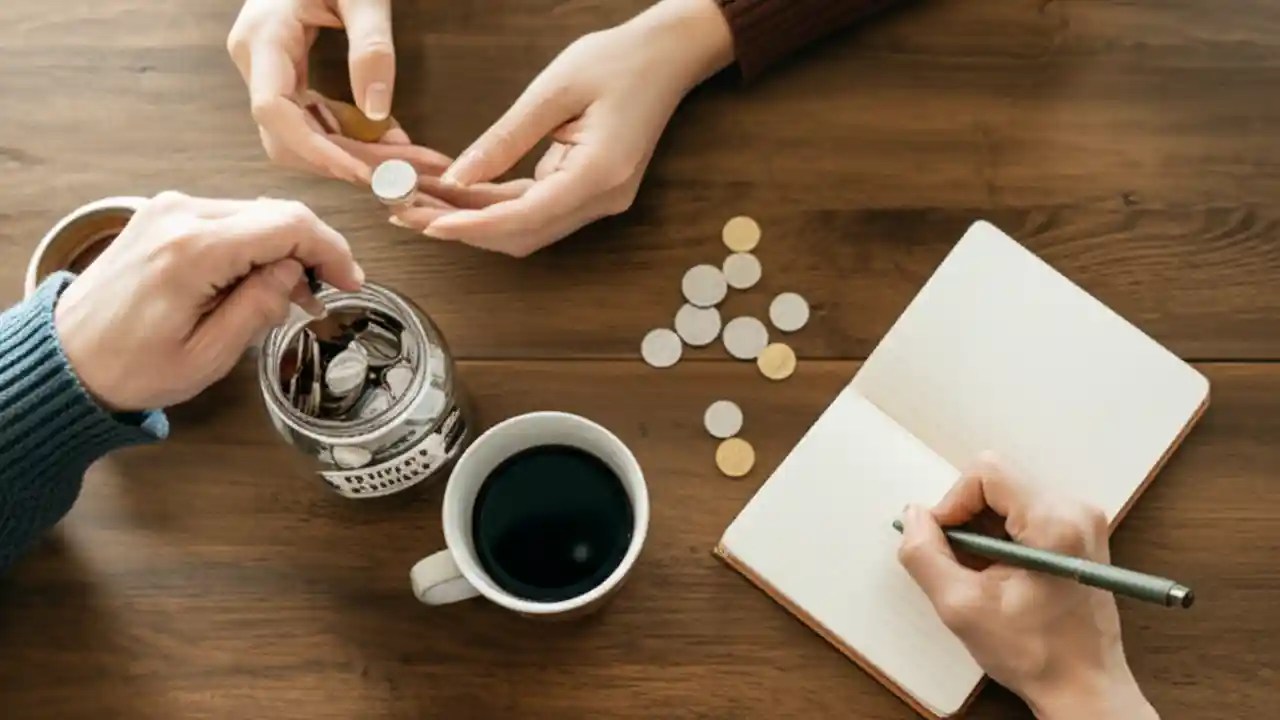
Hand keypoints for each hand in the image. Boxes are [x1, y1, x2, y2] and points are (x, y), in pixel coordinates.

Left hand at [54, 192, 363, 411]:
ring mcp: (169, 209)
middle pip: (276, 212)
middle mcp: (181, 215)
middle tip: (327, 294)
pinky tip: (261, 279)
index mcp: (193, 250)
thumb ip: (258, 306)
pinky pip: (229, 218)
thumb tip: (294, 273)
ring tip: (295, 295)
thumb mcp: (207, 355)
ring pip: (256, 213)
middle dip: (313, 251)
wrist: (65, 358)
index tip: (350, 283)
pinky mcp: (164, 215)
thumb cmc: (130, 367)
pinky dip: (257, 243)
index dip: (331, 250)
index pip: (288, 225)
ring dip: (286, 248)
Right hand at [227, 0, 449, 182]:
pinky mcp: (284, 75)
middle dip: (345, 162)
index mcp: (263, 38)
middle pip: (288, 136)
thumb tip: (378, 113)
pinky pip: (311, 120)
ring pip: (299, 136)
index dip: (316, 150)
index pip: (273, 111)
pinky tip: (388, 143)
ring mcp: (266, 70)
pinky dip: (348, 138)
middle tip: (404, 177)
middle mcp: (254, 61)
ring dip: (351, 156)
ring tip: (406, 164)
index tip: (362, 173)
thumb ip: (371, 47)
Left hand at [392, 0, 734, 255]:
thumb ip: (505, 139)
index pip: (525, 218)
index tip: (428, 224)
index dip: (472, 226)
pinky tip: (458, 194)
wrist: (668, 56)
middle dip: (463, 229)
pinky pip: (536, 210)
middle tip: (407, 214)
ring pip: (526, 228)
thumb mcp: (553, 89)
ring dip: (476, 221)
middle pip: (522, 235)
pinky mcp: (590, 191)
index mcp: (599, 174)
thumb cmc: (618, 61)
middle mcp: (602, 199)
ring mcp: (599, 200)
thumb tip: (458, 176)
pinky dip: (496, 207)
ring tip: (421, 204)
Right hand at [897, 455, 1158, 719]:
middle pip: (997, 482)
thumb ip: (925, 554)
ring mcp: (1082, 520)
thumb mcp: (961, 607)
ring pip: (1008, 496)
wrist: (1084, 686)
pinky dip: (1000, 535)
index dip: (952, 502)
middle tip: (959, 563)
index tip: (942, 541)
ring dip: (982, 529)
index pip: (987, 472)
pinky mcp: (1079, 532)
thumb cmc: (1034, 654)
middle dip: (966, 517)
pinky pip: (1024, 511)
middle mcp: (1076, 510)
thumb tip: (913, 515)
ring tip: (981, 573)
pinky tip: (999, 572)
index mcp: (1055, 522)